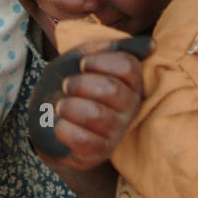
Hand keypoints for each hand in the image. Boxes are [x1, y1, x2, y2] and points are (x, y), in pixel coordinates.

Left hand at [46, 39, 147, 171]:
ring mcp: (116, 131)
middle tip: (67, 85)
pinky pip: (83, 140)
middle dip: (80, 84)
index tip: (83, 64)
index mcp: (130, 82)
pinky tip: (61, 124)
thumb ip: (113, 47)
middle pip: (111, 90)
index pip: (128, 67)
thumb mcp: (85, 55)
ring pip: (96, 115)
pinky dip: (64, 129)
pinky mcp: (99, 152)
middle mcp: (129, 107)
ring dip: (69, 106)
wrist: (44, 115)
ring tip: (61, 106)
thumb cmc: (69, 81)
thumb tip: (153, 45)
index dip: (101, 62)